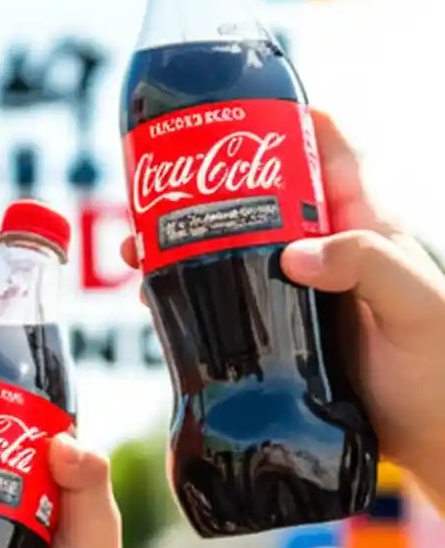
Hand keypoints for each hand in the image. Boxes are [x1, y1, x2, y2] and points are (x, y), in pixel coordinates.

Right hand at [119, 110, 444, 485]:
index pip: (328, 150)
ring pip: (226, 247)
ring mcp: (295, 291)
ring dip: (177, 240)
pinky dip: (180, 293)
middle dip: (201, 181)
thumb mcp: (417, 307)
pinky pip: (219, 301)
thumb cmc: (443, 371)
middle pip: (254, 194)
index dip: (286, 118)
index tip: (235, 103)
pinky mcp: (273, 333)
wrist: (433, 443)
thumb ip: (366, 266)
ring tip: (134, 247)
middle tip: (152, 183)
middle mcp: (323, 250)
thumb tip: (292, 254)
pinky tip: (151, 297)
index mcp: (364, 226)